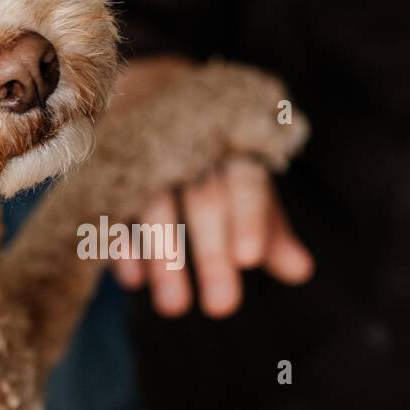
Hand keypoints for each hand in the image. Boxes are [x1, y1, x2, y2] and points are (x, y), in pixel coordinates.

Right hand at [110, 156, 313, 316]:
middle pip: (202, 198)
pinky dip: (120, 241)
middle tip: (221, 308)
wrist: (146, 101)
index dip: (249, 219)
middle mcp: (189, 143)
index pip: (246, 181)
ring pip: (154, 204)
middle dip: (211, 253)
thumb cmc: (209, 158)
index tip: (249, 261)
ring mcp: (144, 152)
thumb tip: (302, 273)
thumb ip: (268, 228)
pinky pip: (111, 204)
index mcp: (231, 144)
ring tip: (174, 307)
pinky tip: (132, 280)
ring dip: (163, 256)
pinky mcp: (106, 165)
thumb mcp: (244, 184)